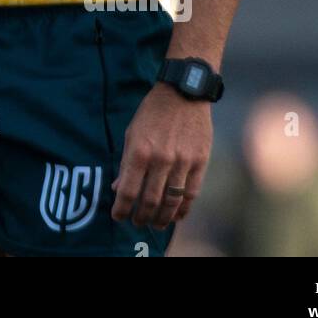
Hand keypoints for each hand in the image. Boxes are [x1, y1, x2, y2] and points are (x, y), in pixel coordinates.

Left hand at [111, 83, 211, 229]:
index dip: (121, 208)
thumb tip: (117, 188)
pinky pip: (192, 193)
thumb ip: (126, 162)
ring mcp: (183, 162)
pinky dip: (184, 209)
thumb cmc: (152, 112)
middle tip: (137, 223)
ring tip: (156, 225)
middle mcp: (161, 159)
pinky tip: (177, 216)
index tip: (118, 217)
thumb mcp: (132, 133)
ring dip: (162, 218)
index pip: (128, 190)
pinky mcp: (200, 162)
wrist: (183, 93)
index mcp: (139, 151)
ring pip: (171, 202)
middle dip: (141, 217)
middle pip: (150, 201)